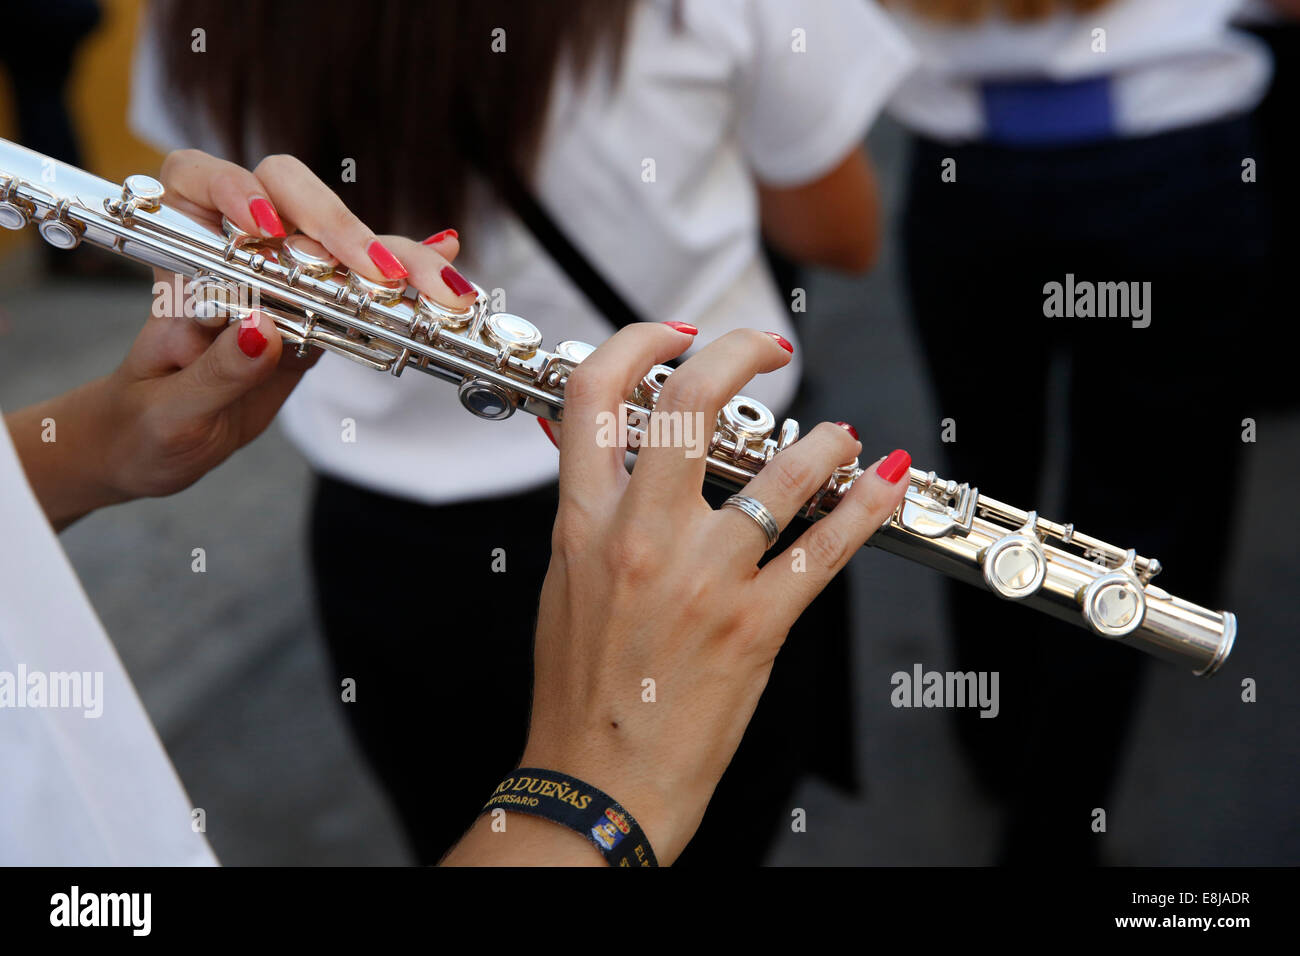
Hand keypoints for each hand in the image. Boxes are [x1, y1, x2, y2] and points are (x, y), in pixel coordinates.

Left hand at [7, 149, 471, 528]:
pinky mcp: (318, 315)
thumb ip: (216, 370)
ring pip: (340, 244)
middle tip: (378, 275)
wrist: (149, 447)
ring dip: (394, 259)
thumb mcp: (170, 412)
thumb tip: (265, 327)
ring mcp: (283, 283)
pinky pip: (365, 290)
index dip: (230, 188)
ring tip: (444, 292)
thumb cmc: (142, 424)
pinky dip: (409, 280)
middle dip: (338, 226)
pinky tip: (448, 272)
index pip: (197, 185)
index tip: (264, 227)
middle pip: (288, 196)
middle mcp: (236, 260)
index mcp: (183, 268)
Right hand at [444, 323, 910, 864]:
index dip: (641, 341)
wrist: (597, 782)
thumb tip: (606, 442)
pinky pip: (824, 547)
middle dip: (738, 351)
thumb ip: (591, 508)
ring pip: (781, 471)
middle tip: (767, 347)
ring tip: (839, 434)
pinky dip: (866, 503)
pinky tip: (885, 475)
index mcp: (582, 523)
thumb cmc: (579, 690)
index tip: (678, 334)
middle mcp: (642, 538)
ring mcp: (704, 579)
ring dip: (823, 438)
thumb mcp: (562, 582)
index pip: (596, 393)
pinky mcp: (756, 625)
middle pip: (691, 401)